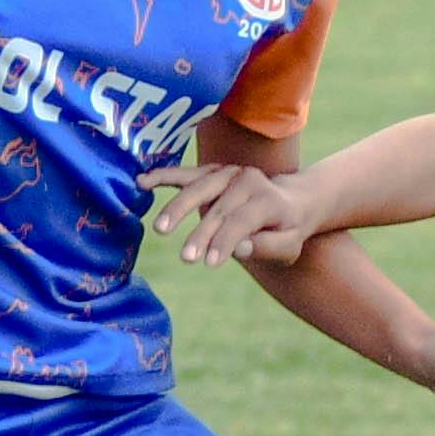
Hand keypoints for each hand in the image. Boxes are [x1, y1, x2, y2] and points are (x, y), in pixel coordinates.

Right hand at [143, 161, 321, 267]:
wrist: (292, 200)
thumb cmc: (288, 229)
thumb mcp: (289, 245)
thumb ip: (267, 247)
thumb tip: (240, 248)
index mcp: (268, 199)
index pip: (242, 221)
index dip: (225, 242)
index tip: (209, 263)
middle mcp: (248, 180)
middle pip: (219, 207)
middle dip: (200, 233)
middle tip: (186, 258)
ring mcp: (228, 173)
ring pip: (199, 187)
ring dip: (177, 207)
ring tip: (160, 229)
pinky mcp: (212, 172)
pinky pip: (186, 173)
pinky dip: (164, 176)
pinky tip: (142, 182)